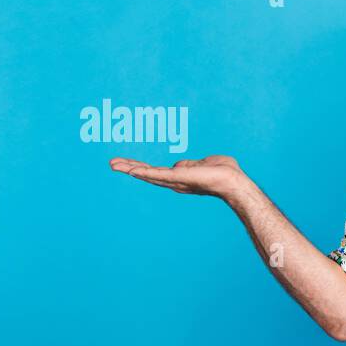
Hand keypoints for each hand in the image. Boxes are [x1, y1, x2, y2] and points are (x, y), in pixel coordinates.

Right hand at [109, 155, 246, 199]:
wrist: (234, 180)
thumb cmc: (224, 172)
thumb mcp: (202, 163)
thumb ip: (189, 164)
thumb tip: (179, 165)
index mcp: (179, 177)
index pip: (155, 172)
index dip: (140, 167)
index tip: (126, 163)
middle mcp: (174, 182)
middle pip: (147, 174)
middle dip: (129, 168)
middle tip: (111, 163)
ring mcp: (176, 180)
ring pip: (149, 174)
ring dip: (131, 169)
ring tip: (114, 164)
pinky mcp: (179, 178)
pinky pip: (159, 174)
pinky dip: (145, 172)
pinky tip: (132, 170)